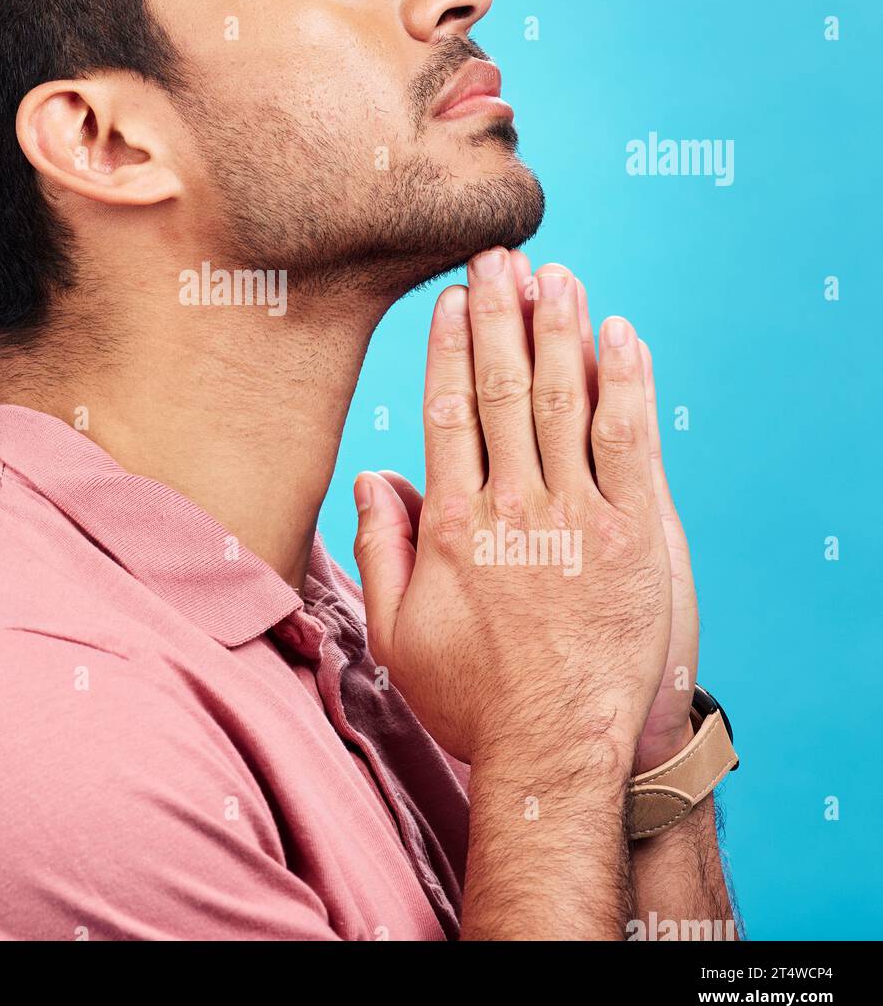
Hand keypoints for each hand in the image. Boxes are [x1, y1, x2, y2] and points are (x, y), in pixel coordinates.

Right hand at [352, 250, 673, 775]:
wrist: (555, 749)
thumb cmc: (472, 696)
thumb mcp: (396, 630)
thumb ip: (379, 547)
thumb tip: (371, 475)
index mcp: (453, 523)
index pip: (449, 410)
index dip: (451, 346)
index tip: (454, 297)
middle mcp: (513, 505)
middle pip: (506, 387)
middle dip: (502, 314)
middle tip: (500, 256)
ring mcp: (578, 516)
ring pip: (567, 399)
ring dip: (560, 329)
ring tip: (555, 274)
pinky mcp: (634, 534)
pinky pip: (632, 442)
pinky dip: (628, 383)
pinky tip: (622, 335)